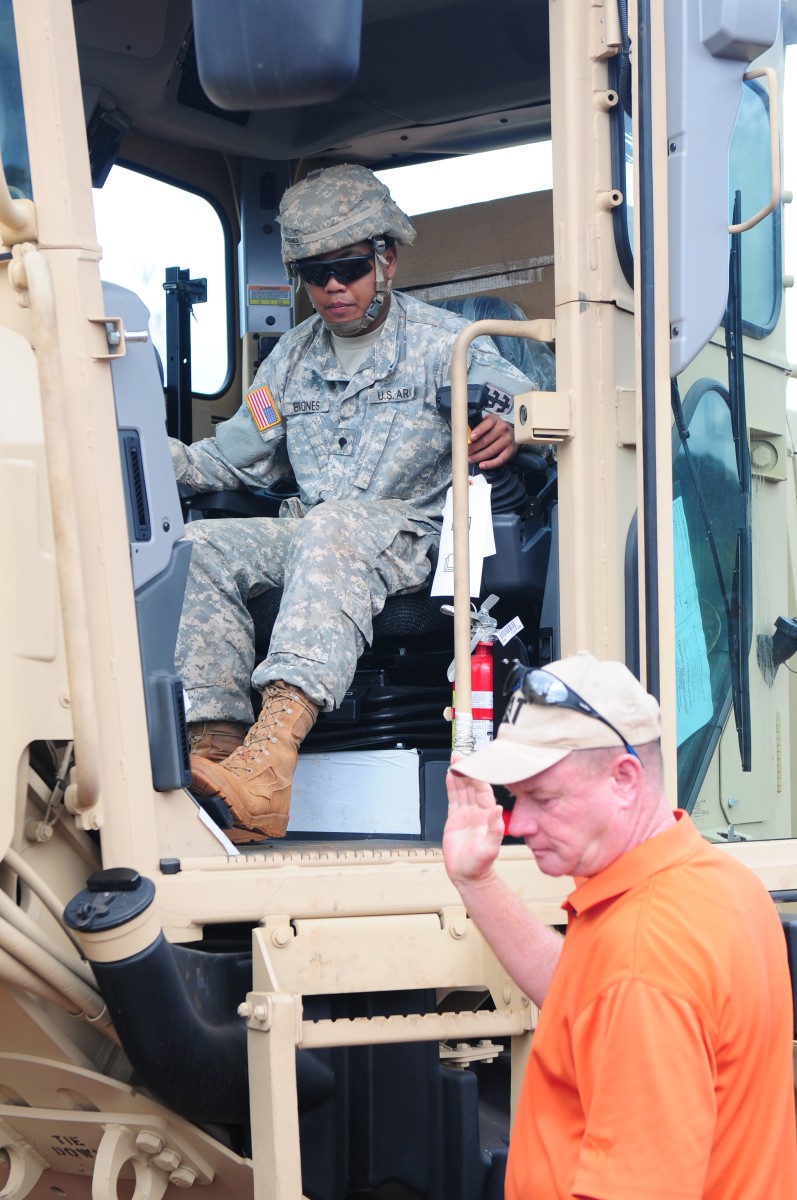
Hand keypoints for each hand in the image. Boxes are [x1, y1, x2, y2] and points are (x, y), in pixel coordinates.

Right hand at [443, 754, 504, 888]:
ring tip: (454, 760)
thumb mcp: (489, 849)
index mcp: (488, 816)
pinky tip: (449, 776)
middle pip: (472, 786)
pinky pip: (454, 798)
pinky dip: (451, 786)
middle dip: (467, 771)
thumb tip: (498, 811)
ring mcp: (467, 814)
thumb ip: (495, 830)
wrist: (467, 876)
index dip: (478, 777)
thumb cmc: (480, 865)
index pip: (483, 791)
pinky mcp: (455, 818)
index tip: (473, 765)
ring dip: (459, 775)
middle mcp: (478, 812)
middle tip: (460, 757)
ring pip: (462, 790)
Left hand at [468, 414, 516, 468]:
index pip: (487, 424)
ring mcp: (507, 440)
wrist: (512, 435)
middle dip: (474, 448)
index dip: (479, 431)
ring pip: (491, 450)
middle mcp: (503, 429)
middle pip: (486, 440)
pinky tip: (482, 465)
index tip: (471, 437)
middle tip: (465, 452)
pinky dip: (490, 464)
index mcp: (495, 420)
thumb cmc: (495, 429)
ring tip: (470, 459)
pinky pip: (499, 460)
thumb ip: (478, 427)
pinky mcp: (510, 451)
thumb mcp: (487, 423)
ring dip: (478, 456)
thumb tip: (464, 437)